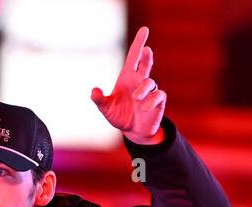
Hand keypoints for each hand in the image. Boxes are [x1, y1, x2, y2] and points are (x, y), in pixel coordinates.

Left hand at [91, 26, 166, 143]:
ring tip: (136, 98)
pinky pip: (158, 96)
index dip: (138, 44)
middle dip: (147, 55)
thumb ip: (99, 100)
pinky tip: (144, 107)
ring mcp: (150, 91)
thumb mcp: (106, 109)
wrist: (133, 131)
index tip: (144, 30)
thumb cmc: (119, 115)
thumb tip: (93, 91)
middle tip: (146, 49)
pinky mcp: (158, 102)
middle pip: (146, 63)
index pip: (134, 57)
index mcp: (128, 78)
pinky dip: (151, 100)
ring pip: (150, 83)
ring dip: (143, 89)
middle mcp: (140, 81)